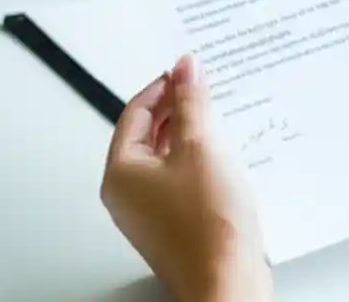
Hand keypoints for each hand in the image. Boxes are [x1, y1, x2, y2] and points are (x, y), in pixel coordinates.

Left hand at [102, 56, 272, 301]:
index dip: (164, 86)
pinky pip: (178, 181)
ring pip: (165, 159)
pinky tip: (221, 156)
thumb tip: (186, 69)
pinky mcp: (172, 225)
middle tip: (204, 88)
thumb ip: (192, 102)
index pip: (136, 114)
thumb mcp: (201, 146)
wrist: (227, 280)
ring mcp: (148, 213)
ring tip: (217, 118)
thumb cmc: (208, 224)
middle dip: (177, 109)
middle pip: (147, 136)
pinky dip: (196, 161)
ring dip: (188, 134)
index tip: (188, 71)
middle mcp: (126, 194)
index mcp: (121, 172)